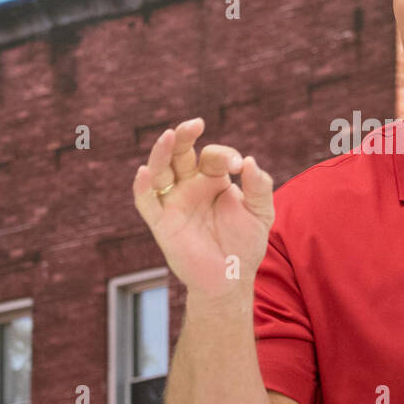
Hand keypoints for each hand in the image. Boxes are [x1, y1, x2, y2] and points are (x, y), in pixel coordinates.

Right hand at [131, 117, 274, 297]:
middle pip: (179, 153)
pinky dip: (142, 186)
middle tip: (195, 124)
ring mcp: (174, 202)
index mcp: (213, 179)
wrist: (232, 279)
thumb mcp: (261, 212)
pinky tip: (144, 172)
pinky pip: (146, 201)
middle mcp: (190, 186)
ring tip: (169, 136)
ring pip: (159, 170)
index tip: (238, 165)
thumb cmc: (245, 244)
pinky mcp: (162, 222)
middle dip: (184, 136)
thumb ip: (259, 186)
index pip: (212, 155)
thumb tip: (249, 161)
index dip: (224, 154)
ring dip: (161, 152)